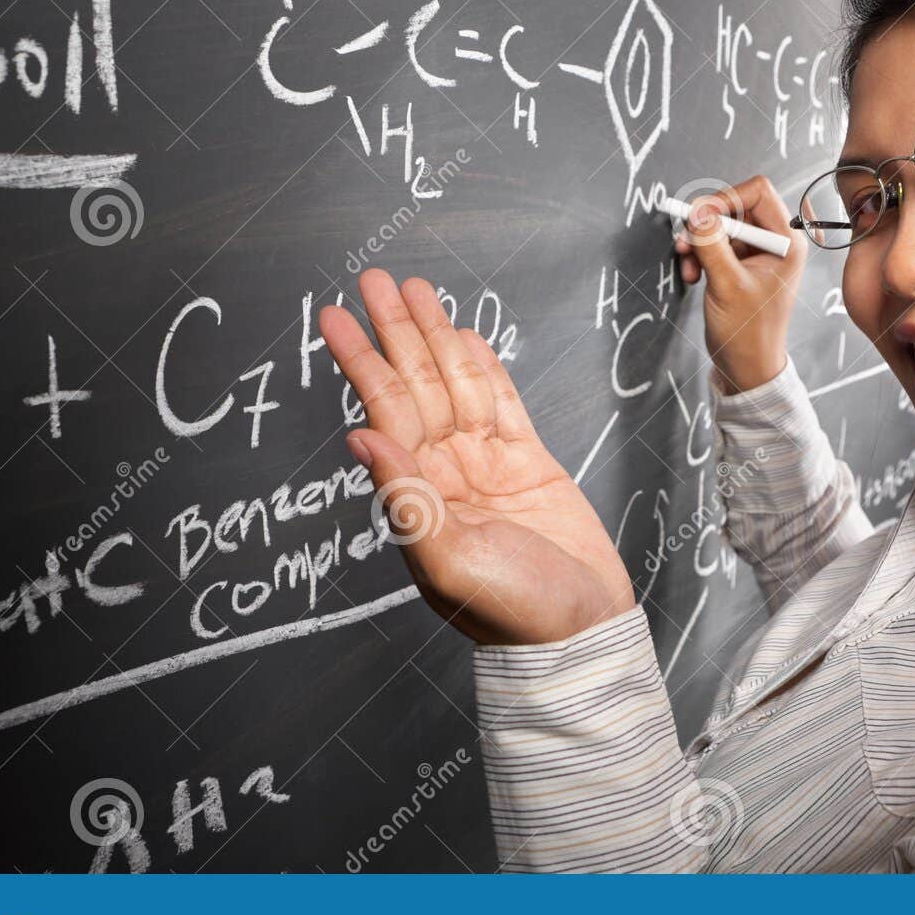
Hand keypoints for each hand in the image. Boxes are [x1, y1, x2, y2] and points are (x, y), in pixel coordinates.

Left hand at [318, 269, 636, 645]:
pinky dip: (484, 368)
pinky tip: (463, 338)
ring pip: (456, 385)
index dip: (361, 360)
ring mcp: (487, 466)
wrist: (580, 634)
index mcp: (419, 495)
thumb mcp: (448, 561)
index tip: (335, 318)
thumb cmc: (513, 613)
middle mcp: (446, 473)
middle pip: (416, 385)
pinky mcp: (528, 464)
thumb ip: (405, 497)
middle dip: (395, 331)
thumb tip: (358, 438)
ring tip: (415, 291)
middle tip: (373, 280)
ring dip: (435, 337)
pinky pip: (499, 403)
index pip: (384, 410)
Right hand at [674, 175, 806, 393]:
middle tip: (686, 241)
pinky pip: (715, 243)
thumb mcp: (726, 285)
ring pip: (720, 225)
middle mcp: (775, 241)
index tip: (699, 215)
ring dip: (698, 241)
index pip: (757, 192)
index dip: (725, 197)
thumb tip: (696, 211)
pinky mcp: (740, 264)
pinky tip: (692, 274)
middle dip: (706, 223)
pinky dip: (699, 254)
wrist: (746, 365)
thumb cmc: (749, 333)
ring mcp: (757, 253)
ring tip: (688, 264)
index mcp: (786, 241)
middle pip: (735, 205)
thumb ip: (711, 244)